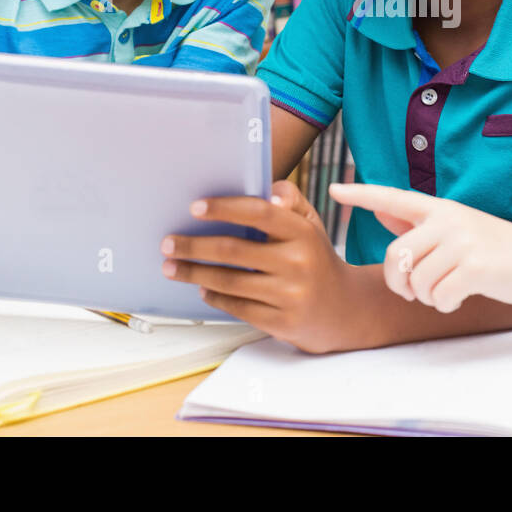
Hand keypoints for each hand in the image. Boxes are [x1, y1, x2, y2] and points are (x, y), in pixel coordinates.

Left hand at [160, 180, 360, 352]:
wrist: (343, 309)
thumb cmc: (315, 258)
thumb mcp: (310, 224)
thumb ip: (289, 199)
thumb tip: (267, 189)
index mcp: (303, 232)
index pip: (259, 213)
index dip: (224, 208)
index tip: (194, 208)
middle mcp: (298, 262)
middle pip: (234, 250)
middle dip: (193, 246)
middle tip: (167, 242)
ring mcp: (290, 295)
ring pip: (230, 282)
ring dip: (194, 273)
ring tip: (171, 266)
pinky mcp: (282, 322)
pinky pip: (237, 307)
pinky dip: (214, 297)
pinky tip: (202, 289)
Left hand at [327, 183, 511, 313]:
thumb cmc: (499, 250)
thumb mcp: (459, 229)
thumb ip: (419, 222)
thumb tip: (381, 209)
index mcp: (442, 208)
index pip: (394, 197)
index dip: (361, 195)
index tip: (334, 190)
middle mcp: (449, 219)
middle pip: (397, 255)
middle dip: (400, 283)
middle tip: (415, 293)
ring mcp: (463, 240)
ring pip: (418, 281)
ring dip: (428, 298)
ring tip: (447, 292)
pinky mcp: (475, 265)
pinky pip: (439, 296)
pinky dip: (446, 305)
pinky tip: (461, 298)